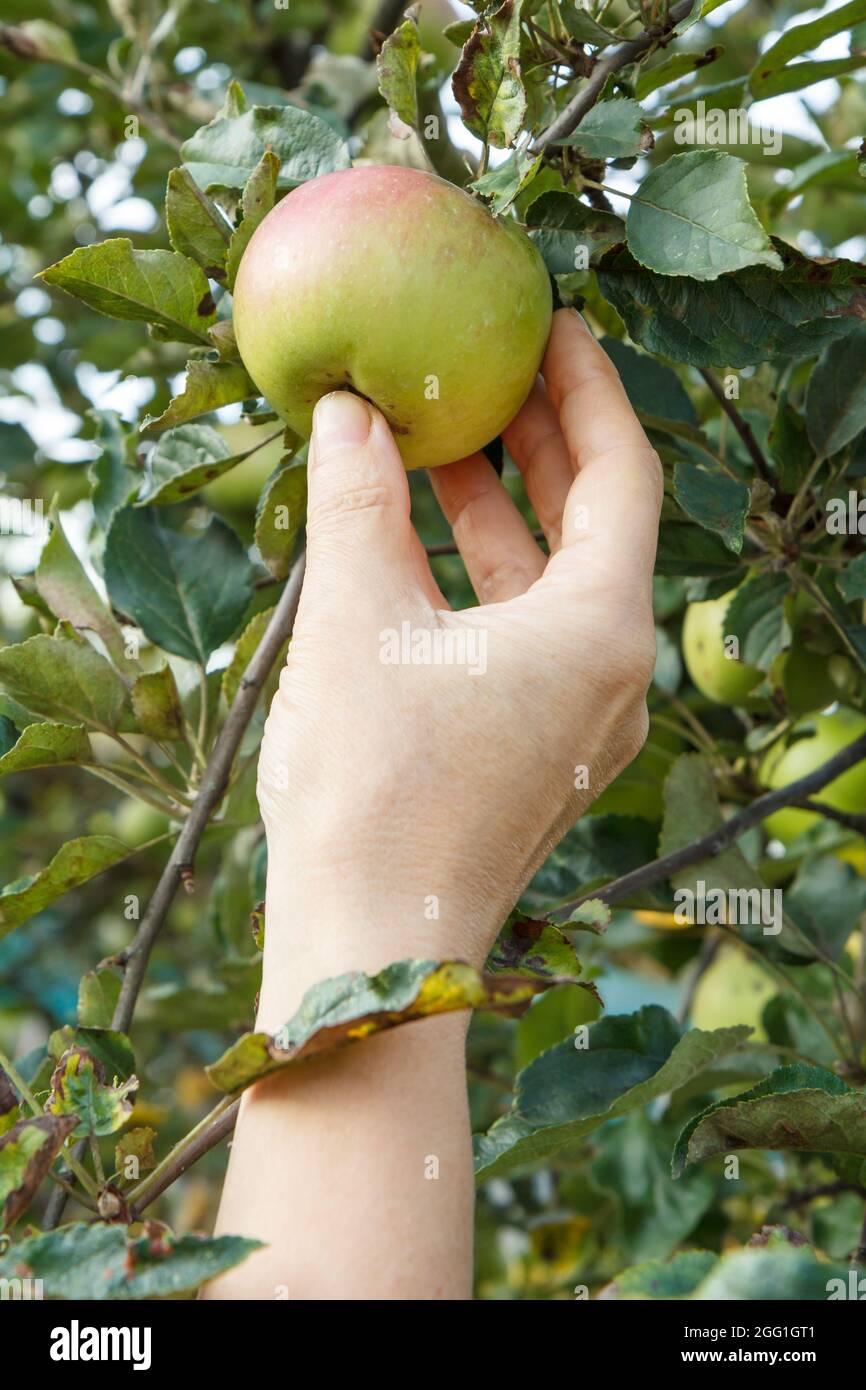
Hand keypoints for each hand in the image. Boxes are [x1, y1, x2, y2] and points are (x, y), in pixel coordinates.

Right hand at [256, 308, 662, 1022]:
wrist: (368, 943)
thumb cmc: (372, 785)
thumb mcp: (356, 618)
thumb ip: (357, 501)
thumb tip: (345, 412)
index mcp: (602, 629)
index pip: (623, 474)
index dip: (590, 388)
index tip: (555, 323)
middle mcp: (612, 674)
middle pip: (591, 526)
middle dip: (540, 443)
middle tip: (492, 367)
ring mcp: (577, 720)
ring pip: (548, 585)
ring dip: (496, 512)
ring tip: (438, 440)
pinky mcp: (535, 752)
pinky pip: (520, 636)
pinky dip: (475, 580)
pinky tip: (411, 540)